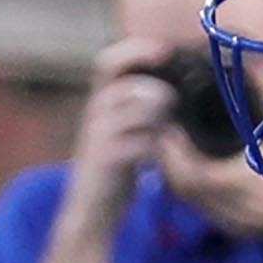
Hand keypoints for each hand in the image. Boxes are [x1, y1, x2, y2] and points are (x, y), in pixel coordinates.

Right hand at [61, 36, 178, 231]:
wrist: (90, 211)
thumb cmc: (113, 172)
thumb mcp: (123, 134)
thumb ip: (139, 112)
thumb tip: (170, 94)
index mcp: (100, 103)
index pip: (109, 61)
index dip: (136, 51)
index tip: (165, 51)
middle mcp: (95, 112)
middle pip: (127, 81)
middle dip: (155, 90)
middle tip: (172, 106)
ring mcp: (99, 134)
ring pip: (136, 108)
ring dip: (159, 119)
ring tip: (164, 136)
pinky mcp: (107, 158)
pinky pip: (141, 142)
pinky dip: (156, 148)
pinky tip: (159, 159)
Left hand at [152, 124, 262, 240]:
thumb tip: (256, 61)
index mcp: (242, 180)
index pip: (191, 171)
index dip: (174, 151)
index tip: (171, 128)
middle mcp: (232, 204)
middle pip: (181, 186)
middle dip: (169, 162)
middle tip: (167, 137)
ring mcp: (230, 219)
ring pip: (188, 199)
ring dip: (178, 176)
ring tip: (176, 152)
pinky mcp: (232, 228)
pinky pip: (200, 209)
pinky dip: (192, 192)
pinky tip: (193, 175)